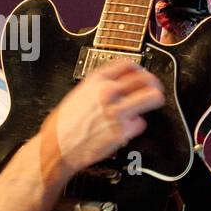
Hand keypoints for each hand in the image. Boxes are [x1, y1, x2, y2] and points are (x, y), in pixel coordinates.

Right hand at [44, 57, 164, 180]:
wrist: (56, 146)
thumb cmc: (63, 124)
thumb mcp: (78, 93)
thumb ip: (99, 85)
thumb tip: (118, 81)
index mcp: (96, 80)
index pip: (128, 64)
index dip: (138, 68)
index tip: (141, 73)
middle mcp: (108, 92)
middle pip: (145, 78)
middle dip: (152, 83)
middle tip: (153, 88)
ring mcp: (117, 111)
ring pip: (152, 97)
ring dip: (153, 100)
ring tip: (150, 103)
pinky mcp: (122, 131)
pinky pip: (141, 123)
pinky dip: (136, 125)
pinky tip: (126, 126)